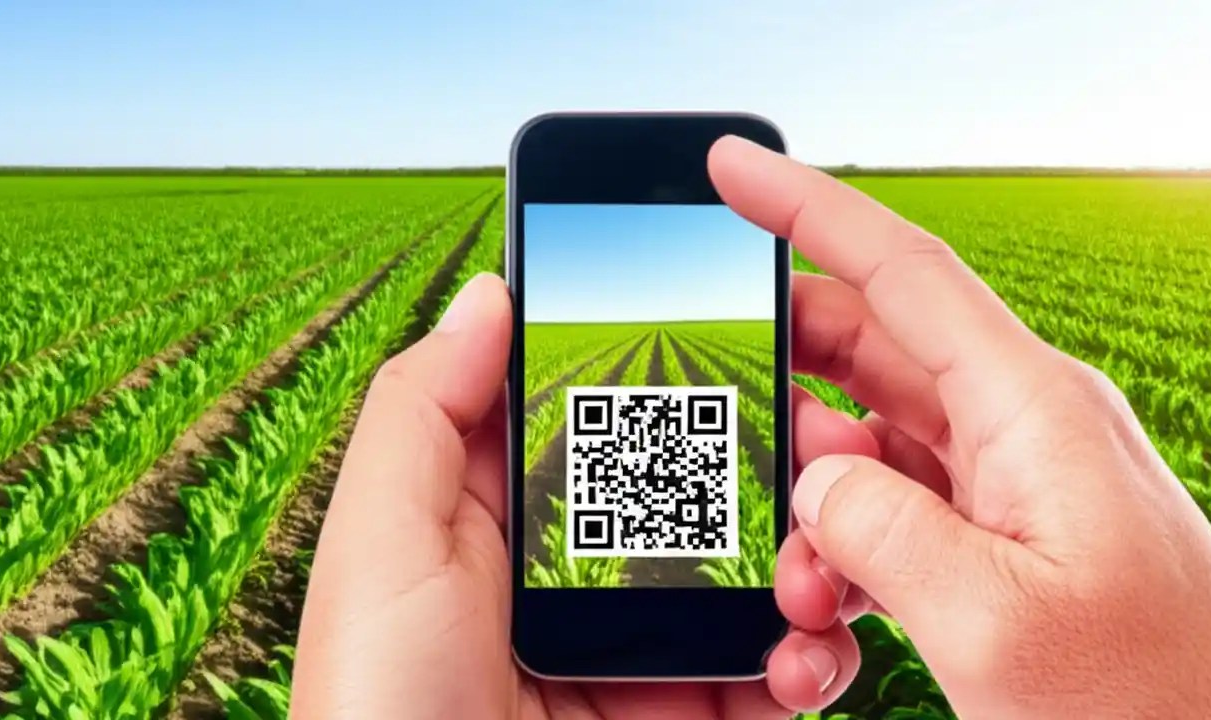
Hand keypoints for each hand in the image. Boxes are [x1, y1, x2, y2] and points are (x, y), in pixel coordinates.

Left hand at [289, 273, 877, 717]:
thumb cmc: (380, 707)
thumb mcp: (382, 545)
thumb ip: (427, 411)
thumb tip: (494, 293)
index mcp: (506, 506)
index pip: (605, 406)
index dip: (676, 366)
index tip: (755, 322)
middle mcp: (578, 564)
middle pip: (700, 480)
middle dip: (777, 451)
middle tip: (830, 440)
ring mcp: (639, 643)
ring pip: (754, 566)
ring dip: (810, 550)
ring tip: (821, 561)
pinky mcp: (687, 712)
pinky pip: (772, 666)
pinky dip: (810, 654)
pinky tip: (804, 653)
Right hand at [709, 136, 1210, 717]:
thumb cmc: (1150, 705)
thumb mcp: (995, 627)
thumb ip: (882, 535)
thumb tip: (817, 478)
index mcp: (1030, 411)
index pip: (902, 272)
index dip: (807, 209)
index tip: (731, 169)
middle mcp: (1017, 426)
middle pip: (865, 353)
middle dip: (780, 388)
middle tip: (717, 424)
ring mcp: (1006, 480)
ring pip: (864, 442)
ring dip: (810, 504)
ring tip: (805, 592)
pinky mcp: (995, 533)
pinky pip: (890, 511)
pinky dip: (843, 554)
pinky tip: (832, 623)